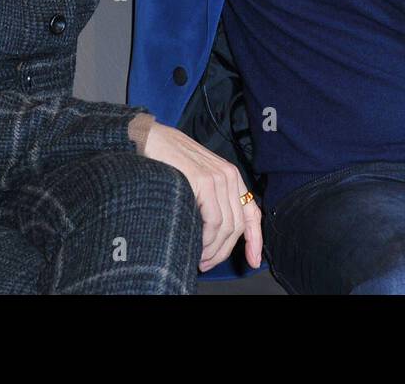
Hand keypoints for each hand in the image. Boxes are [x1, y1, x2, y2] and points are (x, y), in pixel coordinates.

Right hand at [140, 123, 262, 272]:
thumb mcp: (197, 179)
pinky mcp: (205, 181)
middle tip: (207, 263)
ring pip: (227, 226)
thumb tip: (214, 235)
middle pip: (238, 225)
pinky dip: (207, 239)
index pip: (252, 212)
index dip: (255, 239)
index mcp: (230, 176)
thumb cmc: (168, 161)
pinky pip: (214, 221)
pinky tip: (196, 246)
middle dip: (224, 251)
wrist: (149, 140)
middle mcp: (229, 176)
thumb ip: (210, 200)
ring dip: (213, 249)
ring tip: (199, 259)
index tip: (253, 260)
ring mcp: (218, 178)